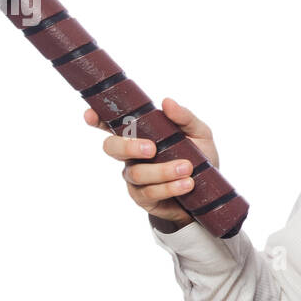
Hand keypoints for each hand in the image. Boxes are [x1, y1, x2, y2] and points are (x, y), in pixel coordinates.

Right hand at [85, 97, 219, 228]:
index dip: (97, 119)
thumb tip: (167, 102)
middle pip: (112, 148)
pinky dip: (170, 187)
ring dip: (163, 171)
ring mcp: (135, 178)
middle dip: (129, 147)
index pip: (111, 124)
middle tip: (152, 149)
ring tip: (187, 168)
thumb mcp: (199, 133)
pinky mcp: (144, 198)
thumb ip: (184, 118)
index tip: (91, 115)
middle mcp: (131, 155)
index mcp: (140, 134)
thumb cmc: (199, 155)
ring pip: (136, 173)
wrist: (209, 191)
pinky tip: (186, 184)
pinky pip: (149, 193)